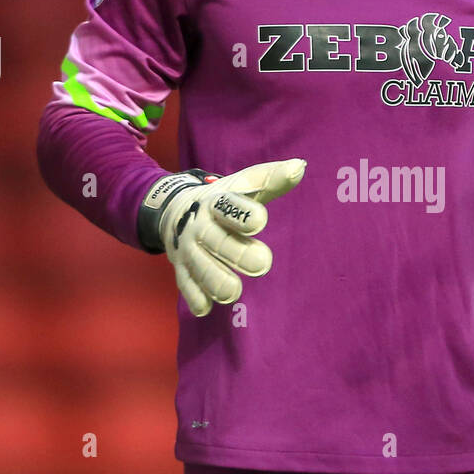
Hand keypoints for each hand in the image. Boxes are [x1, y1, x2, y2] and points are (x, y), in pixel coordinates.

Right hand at [140, 159, 306, 315]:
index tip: (261, 220)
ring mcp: (188, 250)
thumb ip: (271, 179)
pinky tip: (206, 306)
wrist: (173, 212)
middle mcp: (200, 227)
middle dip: (237, 252)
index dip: (242, 213)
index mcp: (216, 203)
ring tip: (233, 292)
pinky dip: (196, 297)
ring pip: (200, 267)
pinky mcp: (182, 270)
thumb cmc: (222, 201)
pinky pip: (186, 287)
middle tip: (262, 263)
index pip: (228, 206)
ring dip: (215, 281)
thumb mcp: (243, 185)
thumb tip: (300, 167)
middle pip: (217, 241)